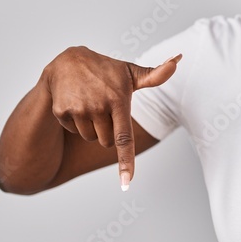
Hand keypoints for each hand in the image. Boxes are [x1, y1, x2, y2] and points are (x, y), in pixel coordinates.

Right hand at [43, 46, 181, 189]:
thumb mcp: (129, 72)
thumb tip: (179, 59)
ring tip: (90, 102)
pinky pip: (75, 131)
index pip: (124, 138)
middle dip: (108, 131)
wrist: (68, 60)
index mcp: (118, 100)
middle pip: (107, 143)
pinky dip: (76, 122)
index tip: (126, 182)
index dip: (126, 162)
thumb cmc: (106, 70)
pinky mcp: (62, 112)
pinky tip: (76, 102)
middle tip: (104, 107)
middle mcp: (98, 106)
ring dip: (92, 127)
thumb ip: (155, 75)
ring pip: (91, 138)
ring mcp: (79, 109)